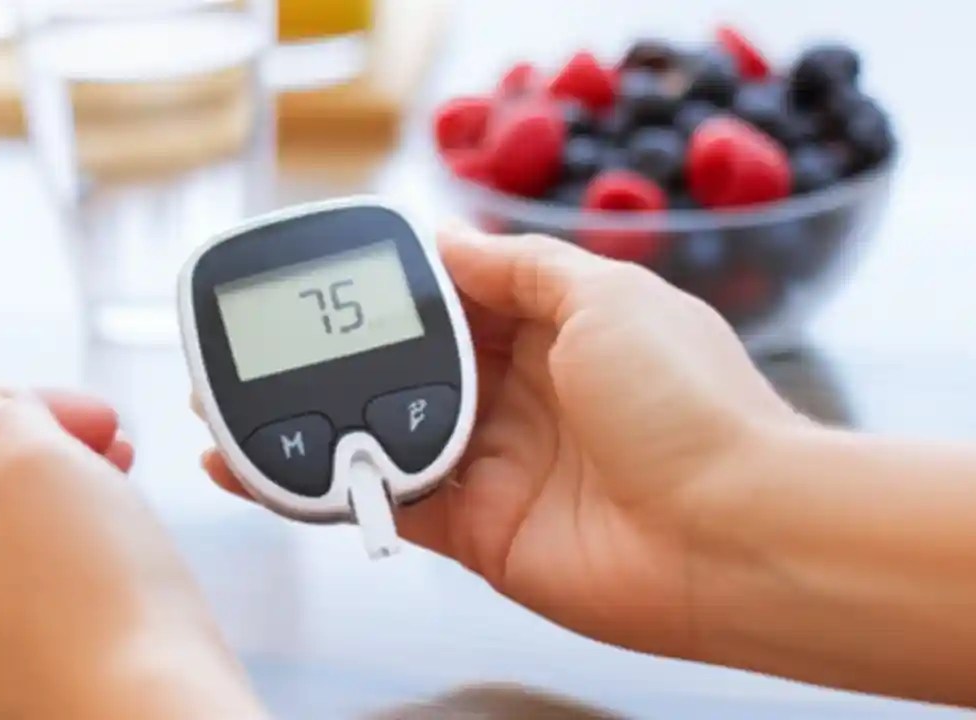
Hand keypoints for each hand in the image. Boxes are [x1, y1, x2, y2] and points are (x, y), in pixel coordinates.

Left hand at [0, 389, 265, 719]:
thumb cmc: (97, 604)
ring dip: (49, 494)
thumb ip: (2, 414)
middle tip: (86, 432)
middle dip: (17, 446)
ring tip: (114, 475)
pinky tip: (118, 543)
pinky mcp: (30, 678)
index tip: (35, 405)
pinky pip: (31, 596)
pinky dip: (67, 553)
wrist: (157, 712)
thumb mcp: (39, 462)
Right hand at [200, 226, 803, 659]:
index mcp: (555, 330)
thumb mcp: (607, 295)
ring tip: (243, 407)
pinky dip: (330, 490)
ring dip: (318, 422)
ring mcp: (496, 464)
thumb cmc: (690, 405)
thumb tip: (450, 239)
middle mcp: (521, 395)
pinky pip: (390, 502)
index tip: (329, 276)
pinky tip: (276, 472)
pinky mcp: (478, 529)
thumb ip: (520, 267)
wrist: (732, 534)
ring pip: (385, 433)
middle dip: (341, 355)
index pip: (454, 299)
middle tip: (270, 344)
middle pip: (411, 366)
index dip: (394, 288)